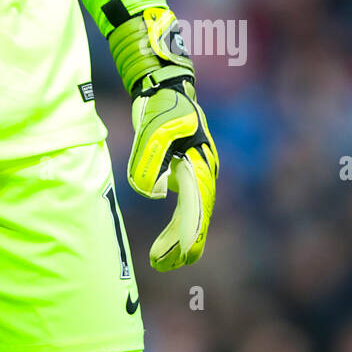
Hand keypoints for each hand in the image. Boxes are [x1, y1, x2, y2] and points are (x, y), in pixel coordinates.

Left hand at [128, 71, 218, 271]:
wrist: (164, 86)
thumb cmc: (161, 105)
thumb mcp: (153, 129)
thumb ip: (149, 159)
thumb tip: (153, 193)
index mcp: (200, 164)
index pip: (197, 206)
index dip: (190, 232)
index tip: (182, 255)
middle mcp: (202, 172)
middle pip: (198, 216)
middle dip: (184, 244)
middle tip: (164, 266)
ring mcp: (195, 172)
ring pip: (193, 214)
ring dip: (180, 239)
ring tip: (161, 261)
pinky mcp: (184, 172)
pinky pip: (186, 207)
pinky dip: (178, 226)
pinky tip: (167, 240)